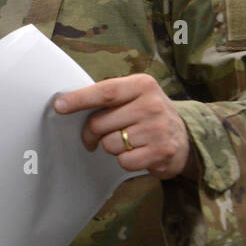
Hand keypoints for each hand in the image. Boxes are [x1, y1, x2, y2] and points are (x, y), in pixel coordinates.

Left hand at [54, 73, 192, 178]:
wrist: (186, 138)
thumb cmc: (149, 114)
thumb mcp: (136, 95)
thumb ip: (109, 96)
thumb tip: (68, 103)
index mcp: (143, 84)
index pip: (105, 91)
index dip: (79, 99)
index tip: (59, 106)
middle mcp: (152, 104)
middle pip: (100, 122)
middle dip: (91, 132)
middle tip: (96, 135)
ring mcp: (157, 129)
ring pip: (109, 144)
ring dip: (112, 146)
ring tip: (128, 141)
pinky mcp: (161, 152)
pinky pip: (123, 161)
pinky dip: (125, 160)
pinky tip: (138, 153)